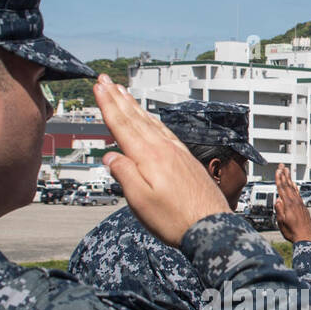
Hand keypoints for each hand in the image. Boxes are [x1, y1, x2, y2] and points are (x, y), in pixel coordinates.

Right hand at [93, 76, 229, 245]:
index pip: (122, 125)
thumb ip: (124, 175)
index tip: (99, 87)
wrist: (211, 228)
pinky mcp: (186, 160)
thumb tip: (110, 157)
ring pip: (151, 122)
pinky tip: (151, 119)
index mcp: (149, 157)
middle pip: (136, 118)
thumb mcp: (141, 202)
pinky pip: (165, 132)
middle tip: (106, 80)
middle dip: (118, 98)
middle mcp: (164, 149)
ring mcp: (177, 153)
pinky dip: (153, 120)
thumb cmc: (176, 220)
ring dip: (135, 106)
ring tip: (124, 92)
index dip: (108, 105)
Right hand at [274, 164, 310, 242]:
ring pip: (293, 188)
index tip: (277, 170)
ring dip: (289, 179)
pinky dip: (295, 187)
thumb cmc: (292, 232)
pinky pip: (298, 194)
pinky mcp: (303, 207)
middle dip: (284, 175)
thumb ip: (279, 210)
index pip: (282, 189)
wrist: (306, 238)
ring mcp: (300, 204)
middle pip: (288, 185)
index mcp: (288, 205)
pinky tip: (294, 184)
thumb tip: (277, 200)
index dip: (279, 179)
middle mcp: (295, 202)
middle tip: (282, 165)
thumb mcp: (281, 223)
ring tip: (287, 171)